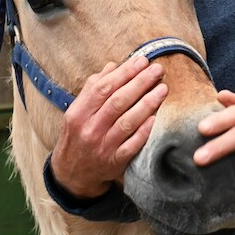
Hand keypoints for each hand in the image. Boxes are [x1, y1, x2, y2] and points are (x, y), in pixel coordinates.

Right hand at [50, 57, 166, 198]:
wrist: (72, 173)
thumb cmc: (79, 135)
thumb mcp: (78, 111)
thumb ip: (94, 88)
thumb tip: (113, 66)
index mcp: (79, 113)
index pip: (103, 88)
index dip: (124, 73)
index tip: (142, 61)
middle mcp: (89, 129)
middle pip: (117, 102)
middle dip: (140, 83)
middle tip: (158, 70)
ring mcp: (102, 146)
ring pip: (127, 122)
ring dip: (147, 104)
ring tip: (163, 89)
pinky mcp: (114, 161)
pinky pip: (132, 145)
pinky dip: (143, 131)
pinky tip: (156, 118)